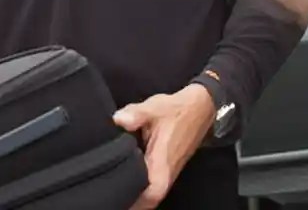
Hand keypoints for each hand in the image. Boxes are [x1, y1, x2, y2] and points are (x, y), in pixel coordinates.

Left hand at [112, 84, 215, 208]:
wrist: (198, 108)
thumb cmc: (176, 111)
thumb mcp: (154, 108)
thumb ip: (136, 114)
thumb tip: (119, 120)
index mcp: (163, 164)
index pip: (151, 194)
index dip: (135, 202)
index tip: (117, 199)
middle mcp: (166, 172)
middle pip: (149, 199)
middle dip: (131, 202)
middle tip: (109, 196)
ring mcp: (167, 171)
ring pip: (151, 192)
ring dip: (136, 194)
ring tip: (114, 191)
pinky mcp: (165, 166)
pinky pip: (152, 182)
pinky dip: (140, 183)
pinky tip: (125, 177)